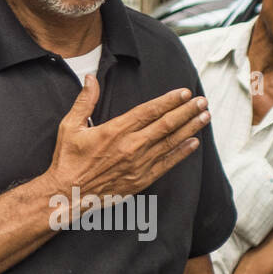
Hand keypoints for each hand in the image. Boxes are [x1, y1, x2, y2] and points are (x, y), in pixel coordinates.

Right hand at [48, 76, 210, 200]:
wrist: (68, 194)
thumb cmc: (68, 160)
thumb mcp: (70, 126)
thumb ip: (84, 101)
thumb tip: (91, 79)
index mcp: (115, 130)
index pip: (148, 111)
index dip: (169, 100)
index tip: (184, 92)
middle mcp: (131, 146)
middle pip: (166, 125)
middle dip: (186, 111)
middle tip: (202, 101)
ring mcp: (138, 165)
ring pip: (170, 142)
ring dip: (190, 128)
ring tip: (205, 117)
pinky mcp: (141, 180)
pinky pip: (167, 164)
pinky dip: (182, 153)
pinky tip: (194, 143)